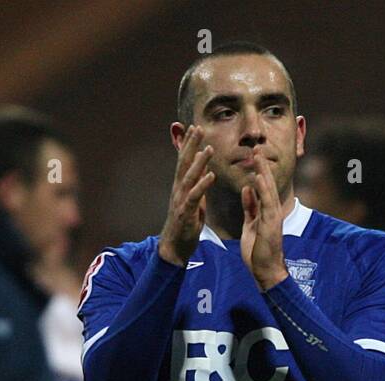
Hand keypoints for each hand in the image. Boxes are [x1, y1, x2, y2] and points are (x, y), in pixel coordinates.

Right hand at [158, 125, 214, 266]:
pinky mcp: (185, 213)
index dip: (188, 144)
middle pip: (184, 164)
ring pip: (189, 177)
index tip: (194, 128)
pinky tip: (211, 175)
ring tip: (208, 148)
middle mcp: (178, 190)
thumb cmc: (184, 226)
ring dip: (198, 162)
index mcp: (181, 187)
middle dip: (191, 145)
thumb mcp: (193, 202)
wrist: (173, 249)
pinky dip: (203, 185)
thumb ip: (198, 186)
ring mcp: (180, 201)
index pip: (184, 161)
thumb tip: (204, 170)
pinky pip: (194, 197)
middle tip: (198, 128)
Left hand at [241, 156, 288, 289]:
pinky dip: (262, 189)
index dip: (258, 170)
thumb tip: (247, 189)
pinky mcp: (271, 223)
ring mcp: (273, 216)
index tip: (253, 154)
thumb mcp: (250, 224)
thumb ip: (250, 206)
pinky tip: (258, 177)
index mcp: (266, 210)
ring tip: (258, 156)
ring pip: (268, 189)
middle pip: (267, 183)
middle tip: (257, 148)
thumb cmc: (258, 250)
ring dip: (263, 172)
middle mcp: (272, 210)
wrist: (265, 270)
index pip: (262, 186)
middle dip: (262, 166)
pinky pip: (266, 203)